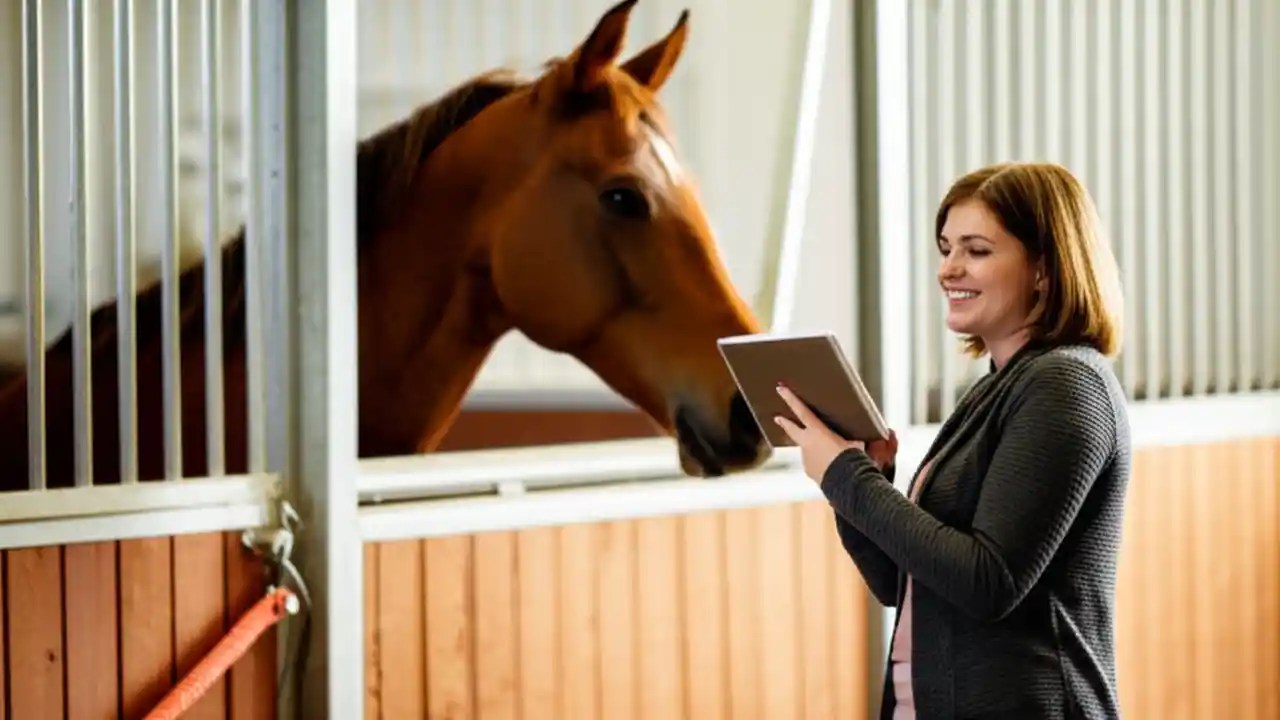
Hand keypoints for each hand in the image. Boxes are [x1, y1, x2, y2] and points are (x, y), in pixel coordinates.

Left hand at [773, 384, 898, 483]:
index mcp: (817, 432)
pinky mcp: (809, 471)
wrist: (847, 484)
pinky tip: (831, 466)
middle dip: (785, 422)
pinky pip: (813, 463)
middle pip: (792, 429)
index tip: (780, 389)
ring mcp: (806, 458)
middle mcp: (807, 444)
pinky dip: (820, 462)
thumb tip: (864, 434)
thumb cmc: (853, 459)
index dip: (790, 399)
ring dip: (815, 448)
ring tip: (831, 453)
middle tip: (777, 417)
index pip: (801, 411)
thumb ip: (853, 436)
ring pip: (807, 449)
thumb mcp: (855, 443)